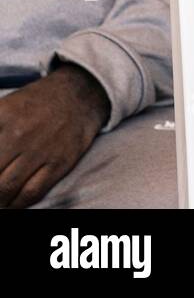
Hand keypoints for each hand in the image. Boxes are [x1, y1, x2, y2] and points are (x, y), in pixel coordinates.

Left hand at [0, 64, 108, 206]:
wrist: (80, 94)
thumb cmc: (35, 103)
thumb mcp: (3, 106)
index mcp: (2, 116)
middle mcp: (19, 134)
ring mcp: (40, 150)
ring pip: (6, 189)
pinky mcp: (59, 162)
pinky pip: (31, 192)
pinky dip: (16, 205)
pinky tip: (10, 205)